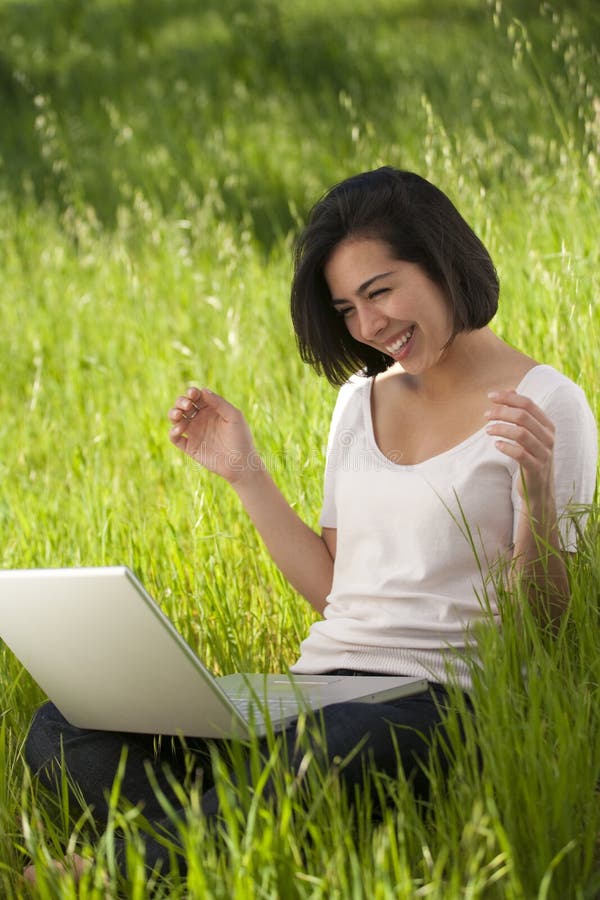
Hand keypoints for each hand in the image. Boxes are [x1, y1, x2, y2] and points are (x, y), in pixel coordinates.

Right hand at [168, 387, 260, 484]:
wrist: (240, 464)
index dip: (191, 392)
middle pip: (183, 405)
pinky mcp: (189, 446)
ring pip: (176, 419)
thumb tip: (203, 390)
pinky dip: (173, 432)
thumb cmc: (241, 438)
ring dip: (173, 413)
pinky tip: (179, 429)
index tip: (193, 394)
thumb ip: (219, 403)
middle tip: (187, 405)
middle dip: (181, 401)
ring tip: (179, 415)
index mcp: (211, 409)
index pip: (197, 396)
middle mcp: (201, 419)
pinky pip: (175, 437)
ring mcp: (194, 432)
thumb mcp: (234, 416)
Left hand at [485, 390, 555, 512]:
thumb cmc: (531, 456)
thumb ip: (521, 412)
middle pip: (523, 416)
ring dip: (500, 429)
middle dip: (501, 413)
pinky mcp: (536, 468)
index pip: (528, 404)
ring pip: (520, 433)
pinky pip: (520, 454)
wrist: (539, 489)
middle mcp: (549, 437)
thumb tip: (510, 389)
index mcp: (548, 425)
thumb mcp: (529, 433)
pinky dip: (506, 447)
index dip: (508, 398)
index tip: (490, 397)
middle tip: (486, 416)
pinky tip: (496, 445)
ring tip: (487, 430)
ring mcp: (544, 453)